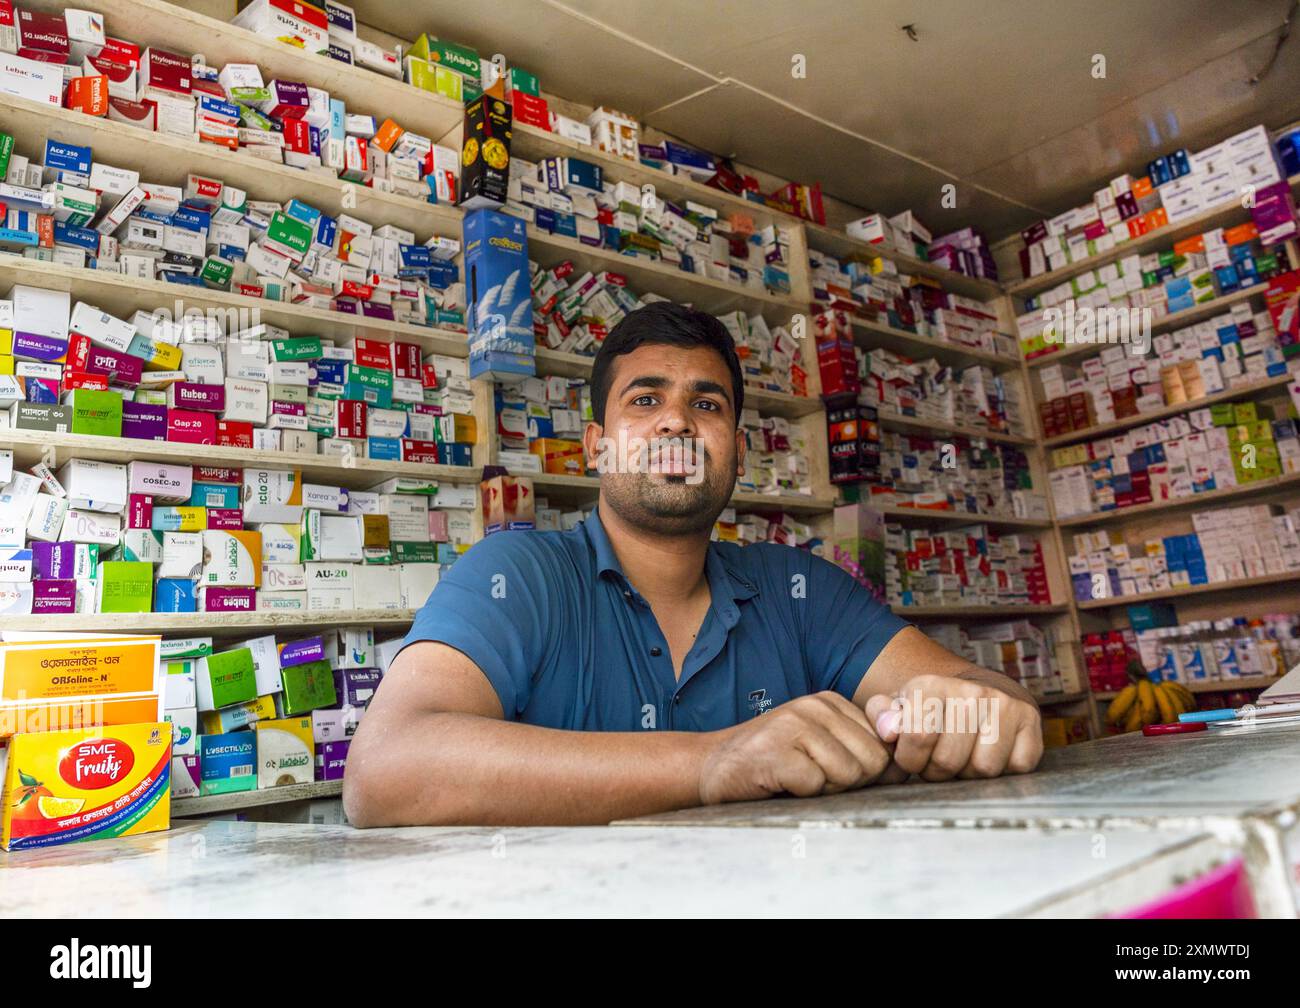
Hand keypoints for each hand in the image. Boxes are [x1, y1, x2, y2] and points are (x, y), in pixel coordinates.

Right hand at [698, 691, 898, 804]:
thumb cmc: (771, 763)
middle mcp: (814, 706)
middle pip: (872, 762)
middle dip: (849, 783)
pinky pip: (816, 785)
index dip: (864, 772)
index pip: (882, 745)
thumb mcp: (819, 746)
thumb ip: (858, 749)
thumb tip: (905, 769)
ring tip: (795, 779)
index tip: (829, 772)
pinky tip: (779, 782)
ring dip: (824, 790)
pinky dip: (801, 794)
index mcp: (830, 702)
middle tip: (813, 779)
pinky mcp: (776, 751)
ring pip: (849, 774)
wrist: (711, 766)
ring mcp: (794, 726)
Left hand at [865, 674, 1042, 782]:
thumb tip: (889, 731)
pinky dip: (1001, 770)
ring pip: (983, 769)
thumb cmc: (931, 707)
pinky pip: (1016, 767)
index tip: (910, 754)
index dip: (909, 758)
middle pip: (949, 761)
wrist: (975, 688)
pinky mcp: (1031, 722)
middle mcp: (972, 691)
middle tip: (936, 761)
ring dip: (967, 774)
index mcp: (933, 685)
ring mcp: (1005, 705)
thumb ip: (882, 716)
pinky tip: (987, 753)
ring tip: (960, 758)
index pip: (918, 736)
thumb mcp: (899, 707)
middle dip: (936, 771)